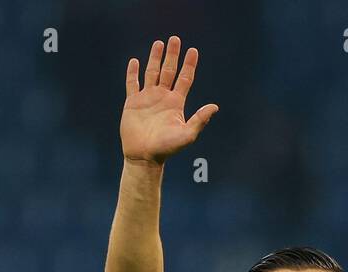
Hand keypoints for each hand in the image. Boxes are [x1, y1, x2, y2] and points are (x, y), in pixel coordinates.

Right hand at [120, 36, 217, 164]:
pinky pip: (132, 83)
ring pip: (152, 73)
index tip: (193, 50)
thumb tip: (215, 107)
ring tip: (159, 43)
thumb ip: (200, 120)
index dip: (189, 65)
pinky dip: (132, 72)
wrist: (144, 156)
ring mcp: (147, 98)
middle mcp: (163, 97)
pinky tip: (134, 61)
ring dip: (155, 58)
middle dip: (172, 55)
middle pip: (169, 71)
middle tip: (175, 39)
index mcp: (176, 103)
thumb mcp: (187, 134)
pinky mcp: (132, 102)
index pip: (185, 79)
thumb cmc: (167, 148)